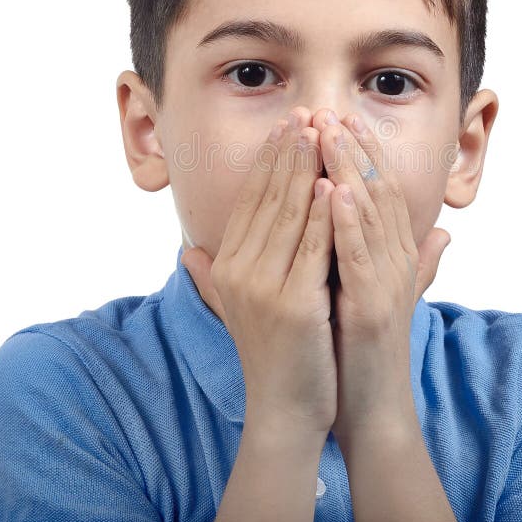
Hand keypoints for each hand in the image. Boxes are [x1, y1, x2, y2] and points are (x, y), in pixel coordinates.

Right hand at [182, 109, 338, 436]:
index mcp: (226, 265)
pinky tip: (333, 183)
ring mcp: (262, 288)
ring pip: (287, 214)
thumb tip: (188, 250)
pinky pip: (312, 248)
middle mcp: (236, 271)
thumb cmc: (271, 354)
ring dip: (305, 168)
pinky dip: (322, 214)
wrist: (285, 410)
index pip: (250, 199)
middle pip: (267, 197)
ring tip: (320, 131)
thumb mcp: (236, 308)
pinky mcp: (292, 304)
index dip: (269, 159)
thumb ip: (211, 276)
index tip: (288, 125)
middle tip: (306, 111)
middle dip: (288, 151)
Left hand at [314, 110, 451, 443]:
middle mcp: (397, 261)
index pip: (379, 191)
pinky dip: (348, 221)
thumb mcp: (377, 293)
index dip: (362, 152)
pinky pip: (360, 256)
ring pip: (371, 214)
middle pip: (378, 190)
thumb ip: (399, 259)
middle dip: (354, 148)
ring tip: (330, 132)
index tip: (338, 118)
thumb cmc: (363, 349)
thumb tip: (438, 234)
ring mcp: (388, 283)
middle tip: (329, 109)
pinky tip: (335, 190)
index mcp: (393, 255)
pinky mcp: (374, 307)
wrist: (372, 408)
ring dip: (350, 169)